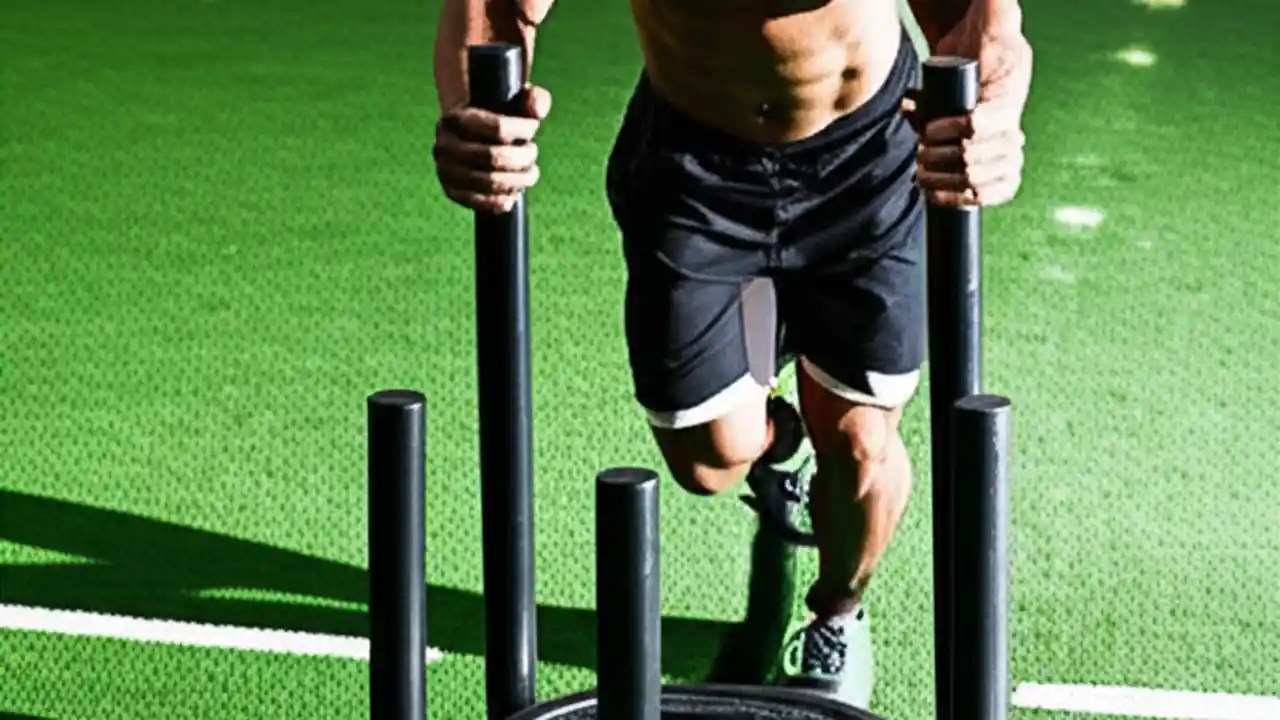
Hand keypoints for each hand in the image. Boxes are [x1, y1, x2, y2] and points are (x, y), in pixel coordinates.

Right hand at [433, 85, 552, 213]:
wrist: (467, 136)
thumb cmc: (496, 115)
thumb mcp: (515, 100)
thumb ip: (533, 98)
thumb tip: (537, 111)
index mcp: (455, 118)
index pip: (498, 128)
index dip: (524, 130)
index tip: (534, 127)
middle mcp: (444, 145)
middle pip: (495, 157)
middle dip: (523, 158)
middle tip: (532, 152)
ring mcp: (445, 170)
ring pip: (490, 183)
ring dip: (519, 180)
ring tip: (530, 173)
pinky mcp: (451, 191)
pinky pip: (480, 202)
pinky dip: (503, 200)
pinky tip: (515, 192)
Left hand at [910, 5, 1032, 207]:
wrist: (981, 58)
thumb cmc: (982, 36)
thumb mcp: (992, 16)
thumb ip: (995, 9)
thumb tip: (995, 3)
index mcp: (1010, 95)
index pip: (982, 127)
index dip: (954, 133)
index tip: (928, 131)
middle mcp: (1013, 126)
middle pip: (977, 160)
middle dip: (941, 159)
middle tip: (920, 151)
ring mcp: (1006, 149)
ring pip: (980, 181)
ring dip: (944, 181)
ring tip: (921, 170)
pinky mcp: (996, 166)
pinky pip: (989, 196)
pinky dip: (959, 199)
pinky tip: (935, 193)